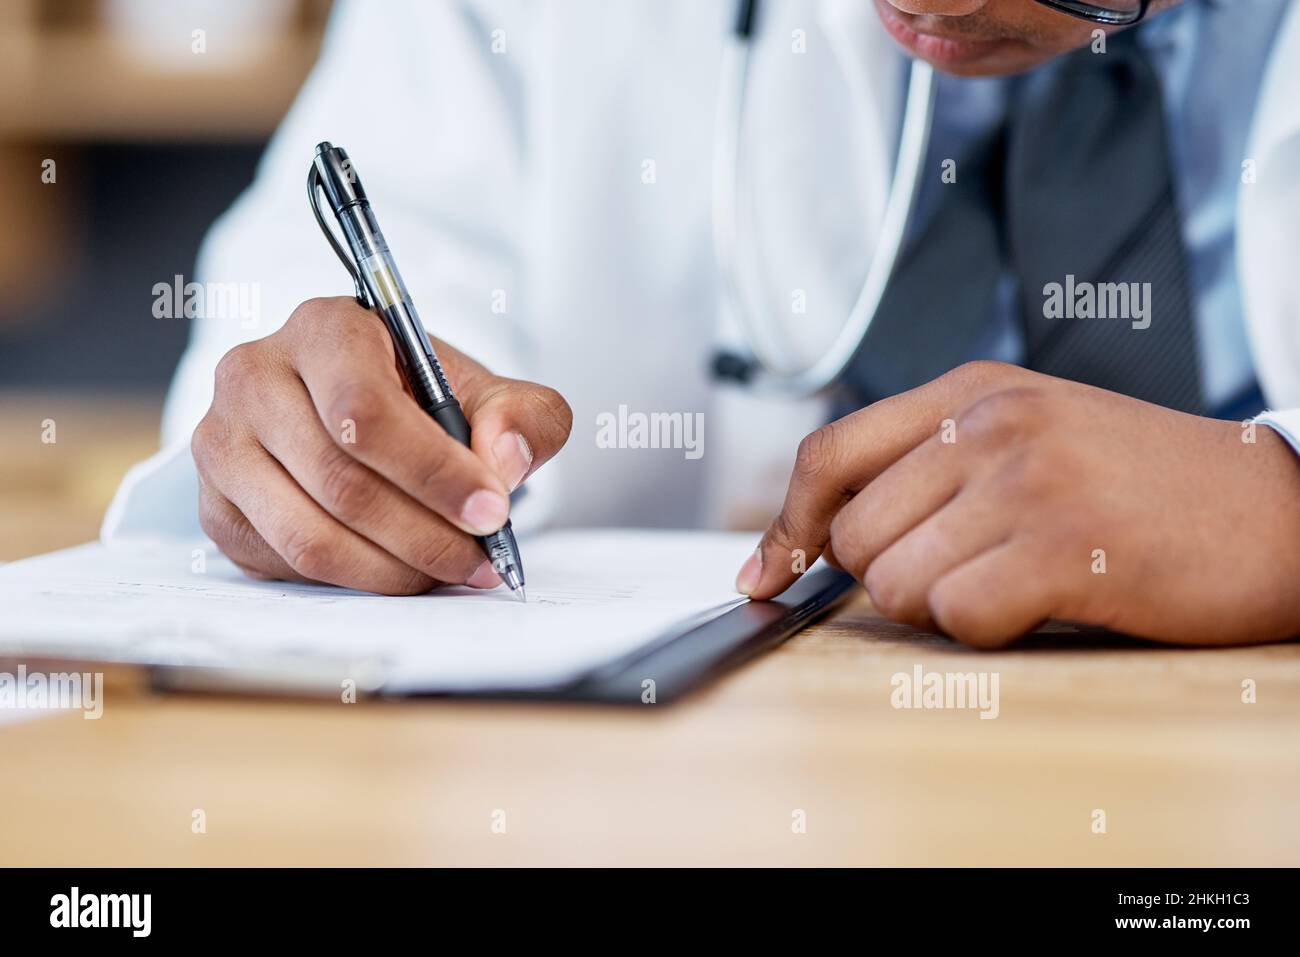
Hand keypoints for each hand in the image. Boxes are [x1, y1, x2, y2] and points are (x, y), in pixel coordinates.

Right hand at [192, 297, 571, 593]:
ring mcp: (223, 444)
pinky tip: (399, 570)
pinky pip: (287, 565)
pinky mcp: (217, 507)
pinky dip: (354, 581)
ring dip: (393, 570)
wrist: (360, 416)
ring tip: (448, 571)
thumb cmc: (421, 399)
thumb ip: (523, 415)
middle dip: (425, 534)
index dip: (433, 471)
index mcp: (323, 329)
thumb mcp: (488, 392)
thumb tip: (504, 461)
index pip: (364, 410)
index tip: (491, 510)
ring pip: (309, 535)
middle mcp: (254, 376)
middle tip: (480, 558)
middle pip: (340, 482)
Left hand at [737, 361, 1299, 646]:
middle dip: (892, 578)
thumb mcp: (1029, 437)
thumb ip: (928, 469)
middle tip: (970, 572)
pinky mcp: (1064, 545)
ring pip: (894, 585)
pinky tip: (1045, 601)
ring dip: (944, 606)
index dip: (786, 526)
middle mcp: (989, 422)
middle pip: (852, 538)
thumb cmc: (1143, 486)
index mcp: (970, 390)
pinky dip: (988, 630)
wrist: (1277, 509)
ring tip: (1018, 580)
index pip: (828, 453)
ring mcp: (1026, 478)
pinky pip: (957, 617)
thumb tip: (811, 542)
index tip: (766, 577)